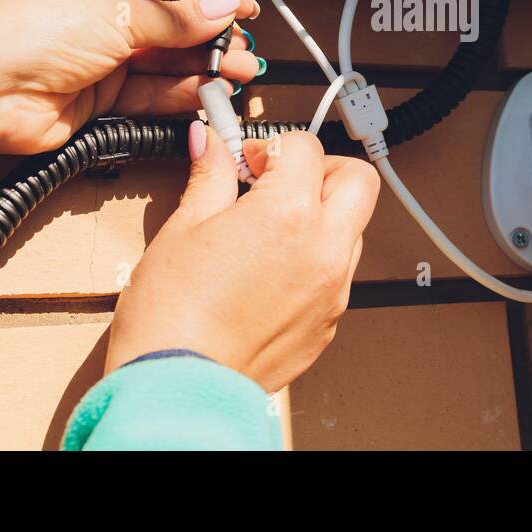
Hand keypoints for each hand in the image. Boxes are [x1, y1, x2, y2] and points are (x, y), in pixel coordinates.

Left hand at [0, 0, 259, 158]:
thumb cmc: (29, 31)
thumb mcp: (116, 13)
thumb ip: (176, 17)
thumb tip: (221, 6)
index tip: (244, 5)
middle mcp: (103, 11)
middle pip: (173, 21)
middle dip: (213, 35)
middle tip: (246, 48)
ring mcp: (102, 55)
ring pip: (166, 60)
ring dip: (205, 68)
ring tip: (240, 75)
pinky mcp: (100, 95)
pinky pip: (151, 93)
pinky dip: (181, 95)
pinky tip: (207, 94)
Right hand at [105, 125, 379, 391]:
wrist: (177, 386)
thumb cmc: (173, 316)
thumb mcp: (183, 228)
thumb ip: (209, 176)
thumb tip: (210, 144)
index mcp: (289, 214)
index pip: (305, 147)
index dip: (271, 145)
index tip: (247, 159)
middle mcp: (323, 249)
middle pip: (358, 180)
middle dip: (324, 169)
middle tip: (282, 178)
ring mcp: (332, 290)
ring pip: (353, 228)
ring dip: (324, 214)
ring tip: (273, 225)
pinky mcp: (328, 323)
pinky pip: (338, 274)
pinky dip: (316, 259)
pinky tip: (273, 268)